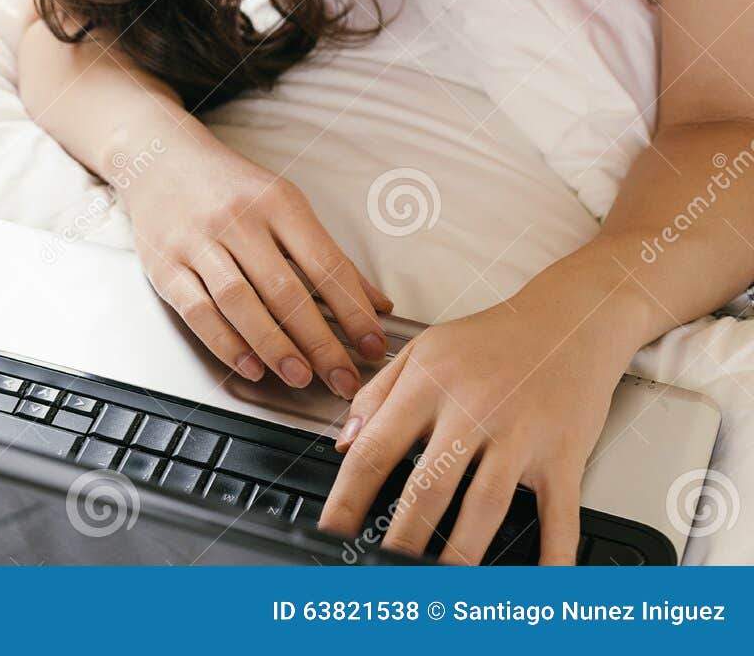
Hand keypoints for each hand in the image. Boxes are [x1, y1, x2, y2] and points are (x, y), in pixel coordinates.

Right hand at [121, 130, 391, 397]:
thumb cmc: (228, 185)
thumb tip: (377, 305)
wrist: (157, 157)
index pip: (324, 264)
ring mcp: (197, 242)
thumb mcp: (284, 204)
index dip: (353, 310)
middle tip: (344, 379)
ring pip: (240, 302)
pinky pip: (197, 311)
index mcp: (276, 201)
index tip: (373, 346)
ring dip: (274, 347)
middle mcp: (237, 219)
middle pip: (285, 290)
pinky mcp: (164, 265)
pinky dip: (225, 343)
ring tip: (301, 377)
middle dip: (320, 342)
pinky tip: (250, 366)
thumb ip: (328, 255)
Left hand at [318, 293, 633, 563]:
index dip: (348, 496)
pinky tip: (541, 586)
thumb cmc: (494, 336)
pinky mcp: (563, 453)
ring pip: (484, 505)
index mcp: (429, 386)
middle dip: (400, 538)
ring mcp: (520, 436)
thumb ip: (377, 395)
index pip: (376, 449)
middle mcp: (472, 411)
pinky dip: (554, 556)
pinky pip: (559, 514)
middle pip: (428, 487)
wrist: (572, 316)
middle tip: (381, 573)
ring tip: (439, 588)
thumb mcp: (422, 348)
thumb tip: (343, 445)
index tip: (331, 529)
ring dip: (459, 554)